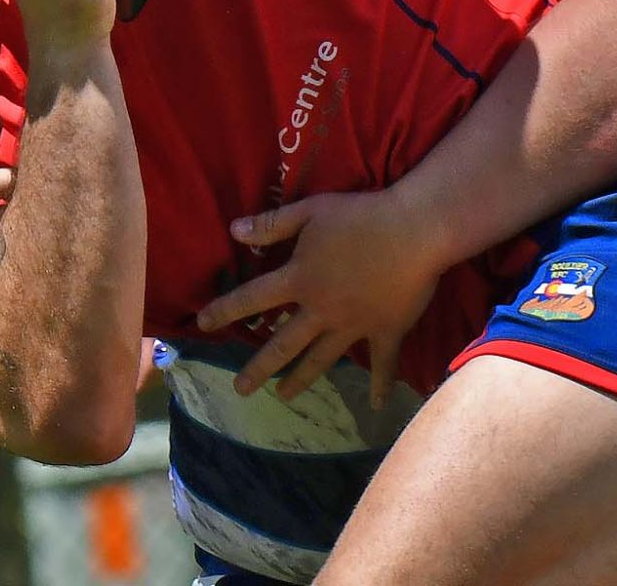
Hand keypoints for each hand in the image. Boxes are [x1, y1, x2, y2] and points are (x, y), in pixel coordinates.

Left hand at [192, 189, 444, 406]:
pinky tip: (376, 405)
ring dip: (301, 379)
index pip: (252, 298)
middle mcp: (320, 310)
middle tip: (241, 389)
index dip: (225, 310)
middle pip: (282, 344)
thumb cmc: (360, 216)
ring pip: (320, 359)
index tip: (202, 324)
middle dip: (259, 369)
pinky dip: (380, 385)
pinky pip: (382, 363)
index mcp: (299, 279)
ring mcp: (353, 326)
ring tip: (284, 396)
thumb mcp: (309, 211)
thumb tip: (232, 230)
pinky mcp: (386, 331)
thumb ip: (271, 224)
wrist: (414, 230)